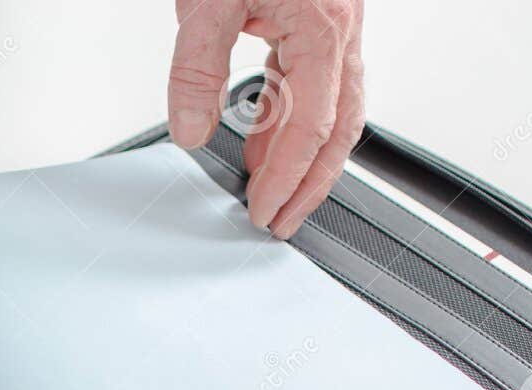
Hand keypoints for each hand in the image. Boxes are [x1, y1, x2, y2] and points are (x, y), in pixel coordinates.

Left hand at [167, 0, 365, 238]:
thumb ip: (197, 68)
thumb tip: (190, 131)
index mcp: (323, 29)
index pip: (310, 126)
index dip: (286, 177)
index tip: (262, 211)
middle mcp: (341, 31)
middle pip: (339, 128)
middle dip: (311, 185)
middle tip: (282, 224)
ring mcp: (334, 27)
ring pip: (332, 109)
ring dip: (303, 157)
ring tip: (269, 195)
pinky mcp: (315, 22)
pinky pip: (311, 85)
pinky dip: (289, 121)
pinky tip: (263, 145)